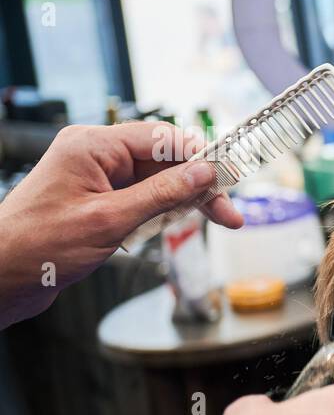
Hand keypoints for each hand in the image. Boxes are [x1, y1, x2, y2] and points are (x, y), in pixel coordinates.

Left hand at [0, 122, 242, 327]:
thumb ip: (162, 194)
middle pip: (164, 160)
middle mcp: (95, 155)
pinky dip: (162, 211)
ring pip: (156, 180)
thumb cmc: (39, 246)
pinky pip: (141, 196)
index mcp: (92, 146)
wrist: (0, 276)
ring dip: (184, 201)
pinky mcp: (97, 199)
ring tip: (217, 221)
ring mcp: (96, 177)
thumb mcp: (110, 220)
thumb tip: (203, 173)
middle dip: (198, 185)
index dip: (200, 157)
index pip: (162, 138)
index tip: (229, 179)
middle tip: (229, 215)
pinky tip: (177, 224)